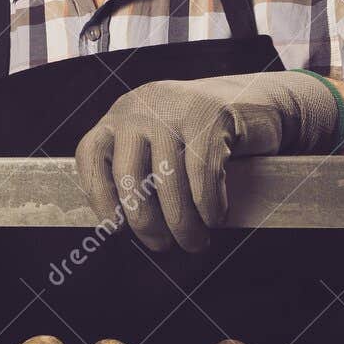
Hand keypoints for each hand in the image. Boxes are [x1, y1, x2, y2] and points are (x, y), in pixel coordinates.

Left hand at [74, 71, 342, 252]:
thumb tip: (130, 228)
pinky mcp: (209, 114)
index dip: (98, 197)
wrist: (252, 98)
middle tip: (161, 246)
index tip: (115, 229)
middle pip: (128, 175)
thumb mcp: (158, 143)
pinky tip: (215, 218)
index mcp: (119, 116)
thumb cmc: (198, 135)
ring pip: (167, 179)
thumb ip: (139, 170)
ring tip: (194, 242)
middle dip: (145, 221)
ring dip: (182, 221)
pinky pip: (201, 173)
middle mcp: (138, 108)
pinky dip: (208, 204)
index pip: (91, 155)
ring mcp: (173, 108)